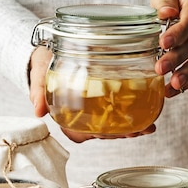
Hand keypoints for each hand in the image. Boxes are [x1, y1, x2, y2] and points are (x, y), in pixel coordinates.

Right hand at [29, 46, 155, 142]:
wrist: (47, 52)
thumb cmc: (43, 65)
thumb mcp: (39, 75)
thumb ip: (38, 91)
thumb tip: (38, 111)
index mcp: (66, 120)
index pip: (87, 134)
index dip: (105, 135)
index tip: (122, 133)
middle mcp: (81, 120)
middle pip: (104, 132)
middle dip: (124, 133)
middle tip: (141, 129)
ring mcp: (93, 113)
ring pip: (114, 126)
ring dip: (132, 127)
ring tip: (149, 125)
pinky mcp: (102, 102)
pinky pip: (118, 113)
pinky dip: (134, 114)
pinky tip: (149, 112)